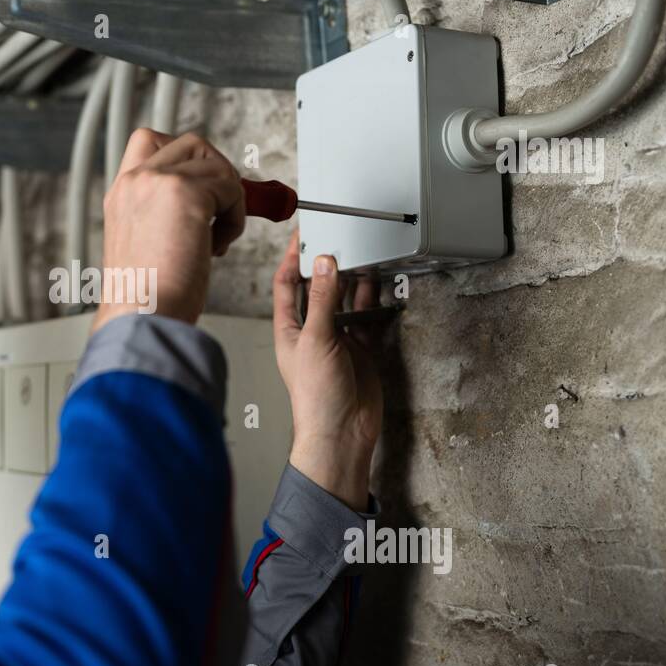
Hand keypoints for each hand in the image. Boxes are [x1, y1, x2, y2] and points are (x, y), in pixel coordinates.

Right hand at [92, 129, 245, 332]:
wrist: (141, 318)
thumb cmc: (148, 298)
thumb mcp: (148, 243)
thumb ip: (167, 213)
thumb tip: (211, 201)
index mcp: (122, 194)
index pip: (152, 143)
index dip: (187, 162)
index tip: (205, 192)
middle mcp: (134, 182)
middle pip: (192, 144)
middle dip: (217, 175)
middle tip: (220, 213)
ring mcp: (156, 182)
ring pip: (215, 162)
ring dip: (229, 198)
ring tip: (216, 237)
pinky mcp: (184, 193)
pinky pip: (231, 187)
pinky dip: (235, 218)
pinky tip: (216, 246)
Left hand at [272, 230, 382, 511]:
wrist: (342, 432)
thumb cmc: (315, 396)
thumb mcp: (316, 340)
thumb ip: (323, 300)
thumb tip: (325, 264)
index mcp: (289, 328)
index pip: (287, 284)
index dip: (292, 258)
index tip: (302, 234)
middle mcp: (311, 331)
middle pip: (318, 288)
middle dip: (327, 265)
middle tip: (338, 238)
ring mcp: (337, 340)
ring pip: (345, 301)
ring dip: (353, 281)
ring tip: (362, 255)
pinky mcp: (361, 350)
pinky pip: (368, 318)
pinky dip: (374, 302)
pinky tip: (379, 285)